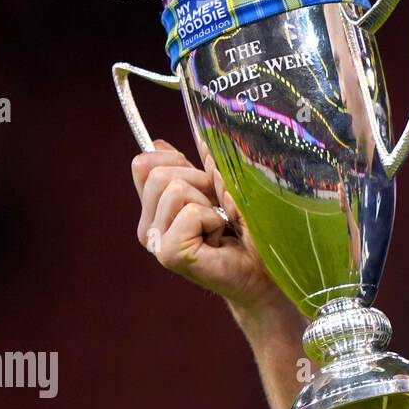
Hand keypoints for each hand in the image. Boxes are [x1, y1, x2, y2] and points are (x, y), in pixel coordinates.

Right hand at [131, 138, 285, 313]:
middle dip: (199, 181)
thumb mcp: (223, 188)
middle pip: (159, 172)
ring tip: (219, 226)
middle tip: (217, 209)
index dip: (177, 161)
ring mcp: (155, 241)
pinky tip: (219, 240)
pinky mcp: (168, 253)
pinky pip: (190, 212)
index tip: (204, 183)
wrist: (264, 270)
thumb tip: (181, 137)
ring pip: (174, 189)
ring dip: (208, 203)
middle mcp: (148, 225)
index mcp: (155, 208)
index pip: (145, 163)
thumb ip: (202, 165)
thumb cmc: (248, 230)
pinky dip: (214, 221)